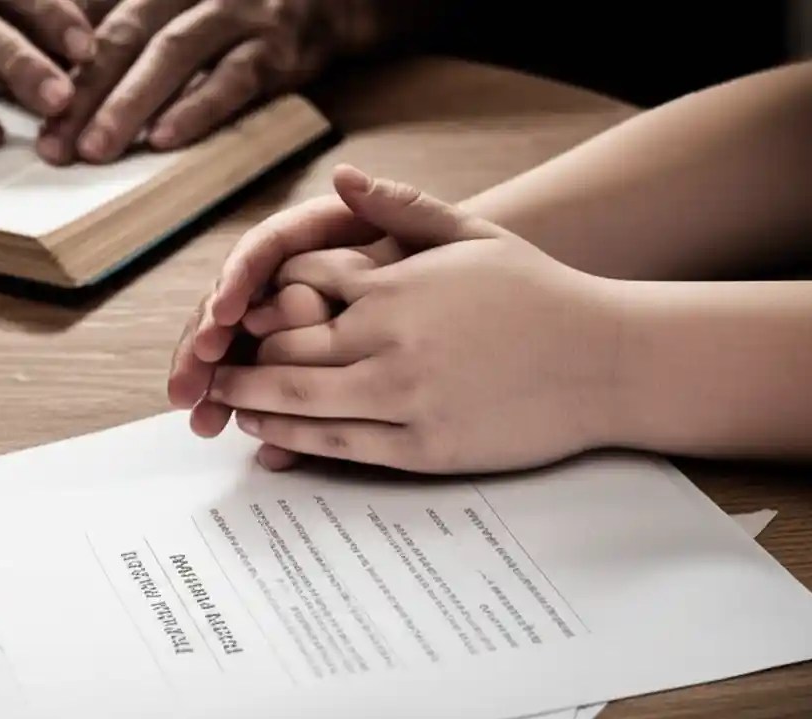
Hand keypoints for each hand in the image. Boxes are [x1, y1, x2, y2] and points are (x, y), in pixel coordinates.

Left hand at [36, 0, 380, 163]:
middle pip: (125, 35)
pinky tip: (164, 140)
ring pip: (173, 55)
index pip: (98, 16)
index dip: (57, 59)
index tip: (24, 106)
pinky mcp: (278, 46)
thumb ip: (129, 23)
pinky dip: (197, 109)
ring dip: (129, 104)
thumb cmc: (245, 5)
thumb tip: (62, 66)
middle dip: (83, 91)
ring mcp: (238, 12)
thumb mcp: (183, 3)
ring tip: (94, 150)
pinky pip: (232, 80)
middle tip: (51, 144)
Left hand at [205, 170, 626, 473]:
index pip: (297, 286)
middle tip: (207, 363)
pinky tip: (269, 434)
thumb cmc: (539, 293)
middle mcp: (389, 341)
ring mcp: (403, 398)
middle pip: (284, 347)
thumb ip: (401, 207)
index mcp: (394, 286)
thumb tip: (341, 178)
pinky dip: (291, 438)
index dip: (260, 299)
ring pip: (299, 400)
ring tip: (225, 400)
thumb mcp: (473, 233)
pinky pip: (338, 444)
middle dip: (240, 354)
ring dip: (251, 398)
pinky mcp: (422, 448)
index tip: (238, 311)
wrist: (605, 360)